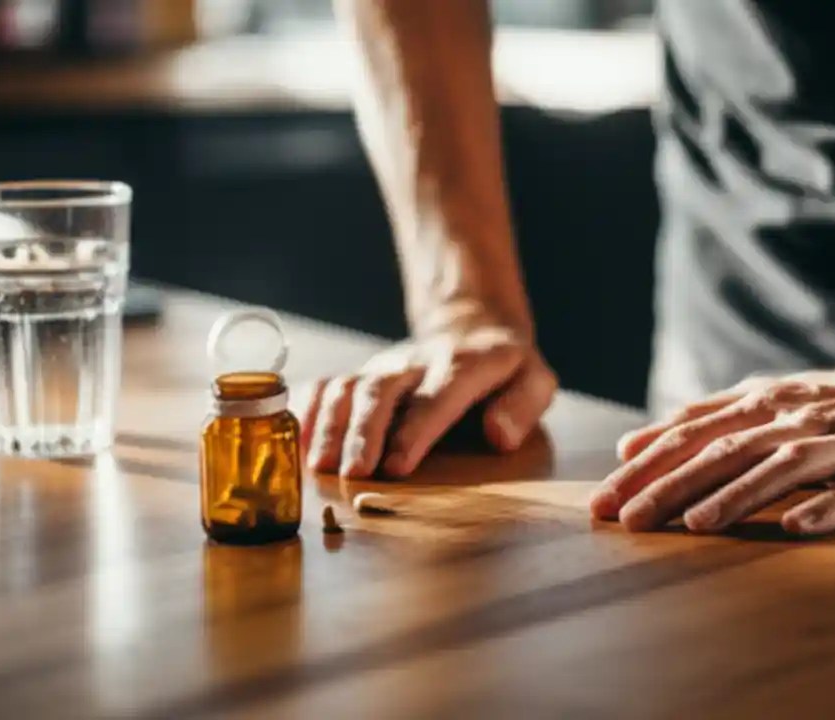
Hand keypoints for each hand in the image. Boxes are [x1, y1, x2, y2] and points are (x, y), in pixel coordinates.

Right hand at [301, 321, 556, 477]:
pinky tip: (298, 442)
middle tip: (352, 474)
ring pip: (349, 387)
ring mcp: (386, 365)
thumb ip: (523, 406)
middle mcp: (419, 363)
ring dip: (331, 426)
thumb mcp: (536, 380)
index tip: (398, 466)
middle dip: (364, 432)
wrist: (471, 324)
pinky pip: (328, 385)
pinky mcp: (365, 373)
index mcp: (467, 366)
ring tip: (319, 467)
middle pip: (382, 391)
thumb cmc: (507, 370)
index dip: (416, 430)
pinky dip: (309, 410)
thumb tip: (498, 434)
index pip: (437, 397)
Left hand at [589, 363, 834, 535]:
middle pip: (727, 450)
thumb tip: (631, 444)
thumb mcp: (767, 404)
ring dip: (738, 495)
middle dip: (672, 485)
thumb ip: (703, 421)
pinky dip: (829, 506)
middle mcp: (800, 417)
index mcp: (765, 404)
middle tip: (627, 520)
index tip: (602, 500)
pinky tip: (796, 528)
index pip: (692, 434)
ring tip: (696, 525)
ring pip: (786, 467)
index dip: (645, 466)